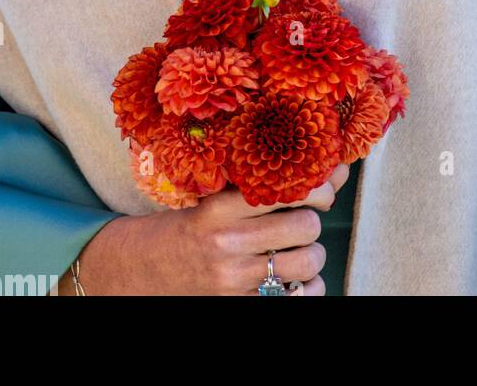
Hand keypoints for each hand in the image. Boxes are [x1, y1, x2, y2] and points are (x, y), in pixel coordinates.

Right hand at [57, 162, 350, 295]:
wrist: (139, 270)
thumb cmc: (188, 226)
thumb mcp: (216, 197)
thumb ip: (267, 183)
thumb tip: (338, 170)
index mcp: (220, 206)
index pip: (289, 188)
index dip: (318, 186)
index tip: (320, 188)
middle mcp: (227, 242)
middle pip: (305, 226)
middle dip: (313, 221)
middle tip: (305, 220)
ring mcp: (232, 279)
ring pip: (308, 262)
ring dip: (312, 256)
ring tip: (298, 250)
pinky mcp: (236, 306)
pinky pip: (296, 298)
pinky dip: (307, 289)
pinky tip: (294, 281)